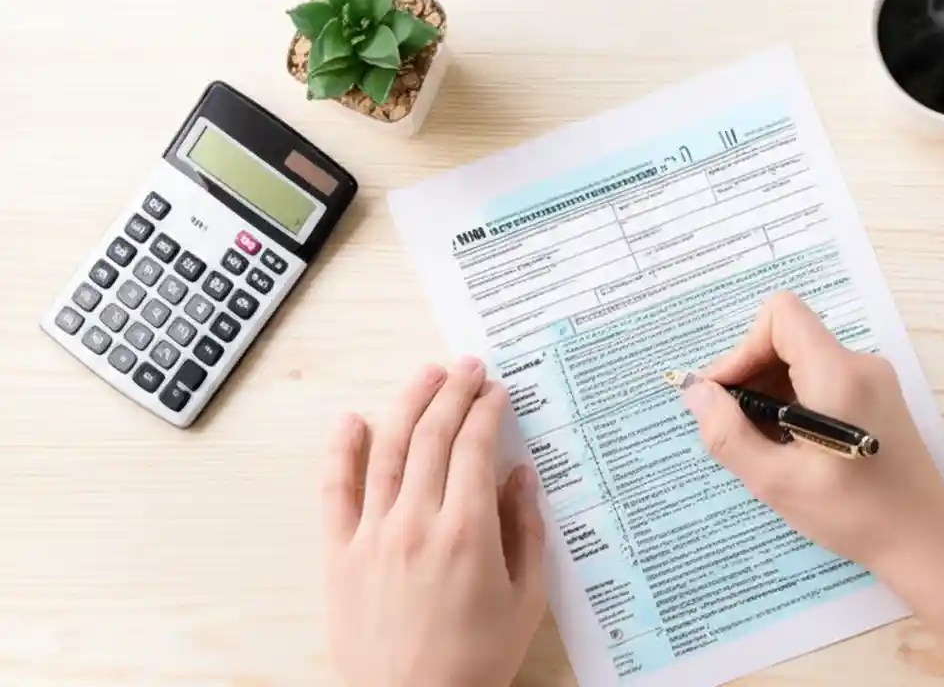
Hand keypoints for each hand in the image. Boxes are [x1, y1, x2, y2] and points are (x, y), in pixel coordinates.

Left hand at [322, 359, 545, 686]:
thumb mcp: (525, 599)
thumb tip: (521, 475)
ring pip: (387, 448)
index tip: (498, 391)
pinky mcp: (339, 554)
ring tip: (427, 375)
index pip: (476, 446)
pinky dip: (341, 450)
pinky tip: (352, 420)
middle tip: (469, 367)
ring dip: (408, 403)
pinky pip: (335, 490)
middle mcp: (417, 522)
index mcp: (469, 532)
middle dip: (455, 392)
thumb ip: (526, 531)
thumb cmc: (476, 661)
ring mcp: (373, 534)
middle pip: (433, 435)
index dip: (488, 410)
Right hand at [683, 292, 943, 568]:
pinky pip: (822, 380)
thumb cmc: (854, 515)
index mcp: (838, 373)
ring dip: (771, 393)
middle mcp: (860, 364)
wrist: (926, 543)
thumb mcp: (777, 482)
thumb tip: (695, 392)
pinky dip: (795, 403)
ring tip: (763, 446)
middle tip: (734, 428)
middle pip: (788, 338)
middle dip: (751, 375)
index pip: (780, 315)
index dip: (742, 348)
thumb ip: (728, 433)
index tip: (725, 395)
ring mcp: (874, 380)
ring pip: (803, 360)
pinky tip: (791, 449)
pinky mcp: (879, 399)